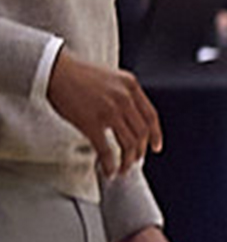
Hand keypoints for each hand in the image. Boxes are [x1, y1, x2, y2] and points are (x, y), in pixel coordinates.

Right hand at [46, 48, 162, 176]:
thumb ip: (124, 94)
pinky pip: (107, 150)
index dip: (156, 135)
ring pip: (128, 143)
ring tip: (123, 168)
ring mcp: (109, 112)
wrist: (55, 70)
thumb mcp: (111, 78)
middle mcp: (124, 99)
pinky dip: (110, 164)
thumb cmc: (78, 74)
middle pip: (141, 133)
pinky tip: (109, 170)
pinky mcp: (92, 123)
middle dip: (140, 151)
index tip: (156, 146)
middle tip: (136, 160)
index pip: (151, 116)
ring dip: (128, 160)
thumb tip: (129, 116)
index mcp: (131, 86)